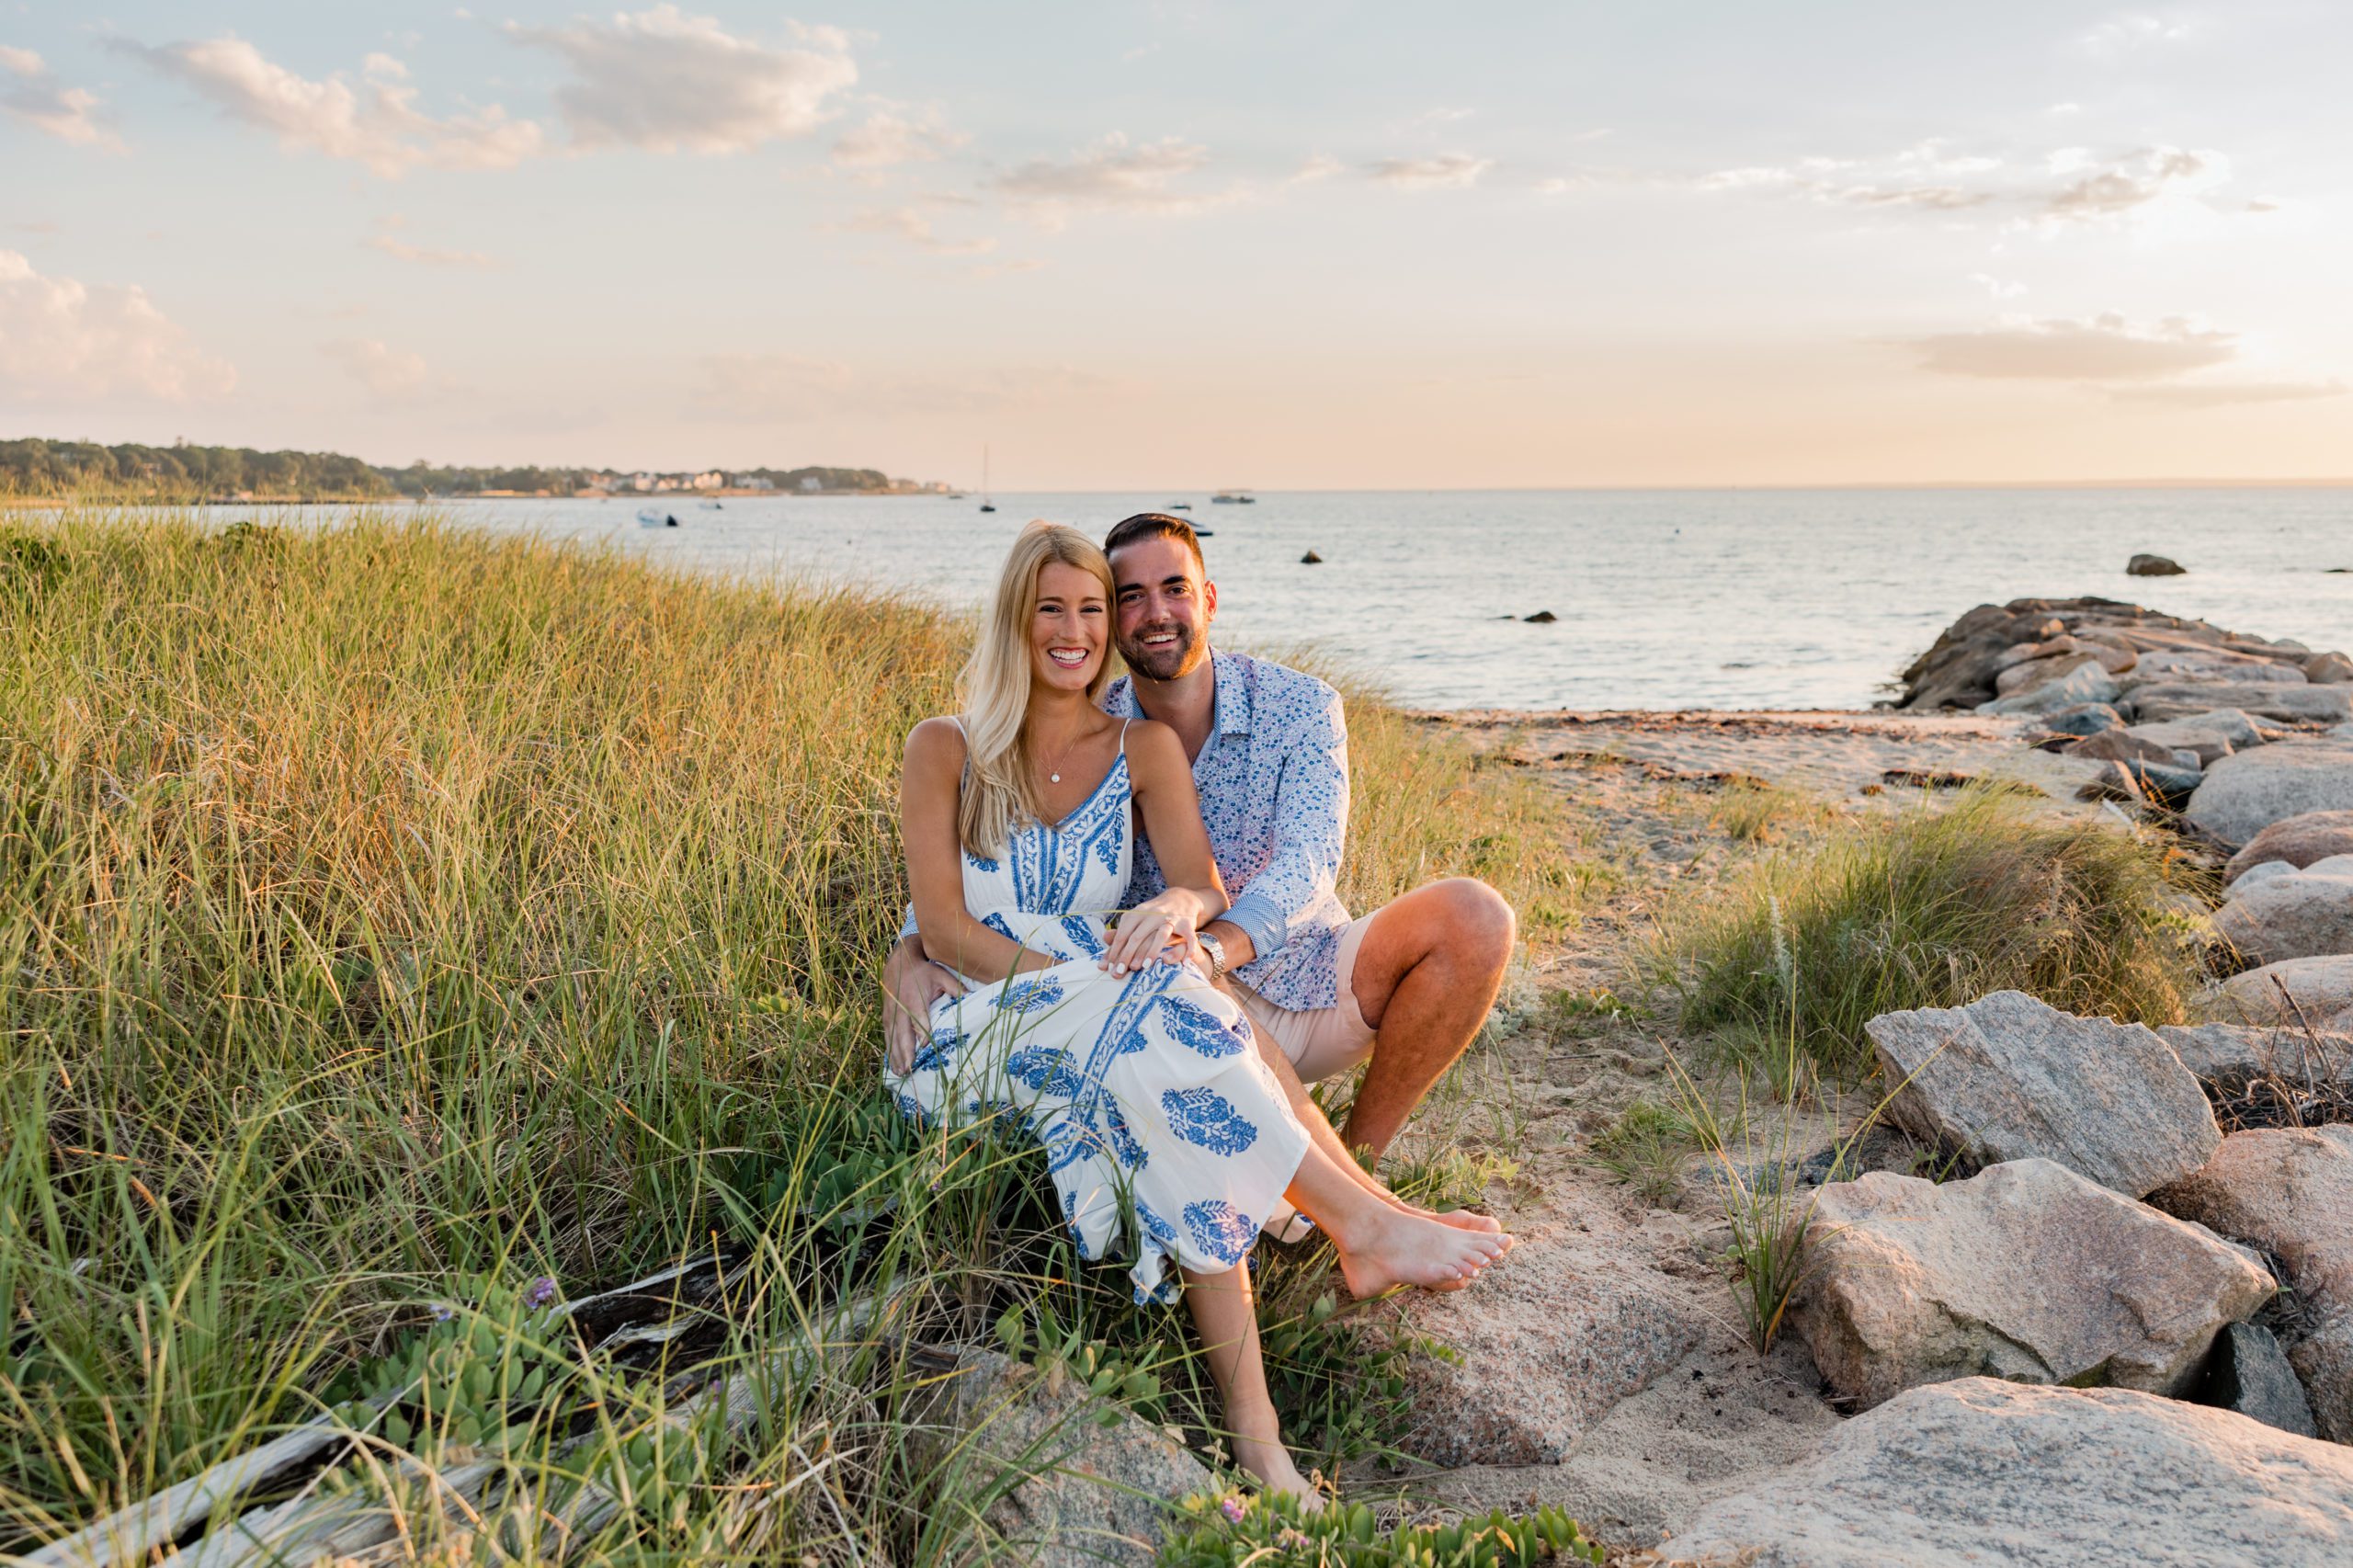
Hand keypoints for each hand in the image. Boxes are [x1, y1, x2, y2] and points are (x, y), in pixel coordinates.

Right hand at [882, 937, 965, 1073]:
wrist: (899, 963)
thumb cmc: (923, 971)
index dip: (922, 1033)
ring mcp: (891, 1014)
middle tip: (910, 1069)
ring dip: (896, 1056)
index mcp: (915, 1000)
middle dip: (906, 1052)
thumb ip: (956, 988)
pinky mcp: (886, 1017)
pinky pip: (887, 1036)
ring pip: (893, 1038)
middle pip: (903, 1033)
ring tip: (902, 1073)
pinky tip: (893, 1065)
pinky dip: (890, 1051)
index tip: (926, 1047)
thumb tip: (973, 998)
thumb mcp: (941, 976)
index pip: (919, 1019)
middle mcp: (901, 1009)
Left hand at [1101, 891, 1200, 976]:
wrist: (1180, 899)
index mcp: (1137, 914)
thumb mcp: (1137, 919)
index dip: (1115, 951)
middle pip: (1137, 936)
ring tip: (1145, 967)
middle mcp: (1152, 915)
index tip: (1109, 968)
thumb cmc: (1154, 915)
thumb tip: (1104, 939)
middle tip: (1122, 972)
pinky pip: (1189, 937)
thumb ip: (1122, 932)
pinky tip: (1185, 961)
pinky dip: (1188, 948)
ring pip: (1161, 935)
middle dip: (1128, 955)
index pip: (1122, 935)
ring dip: (1152, 951)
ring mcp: (1170, 918)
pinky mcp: (1187, 923)